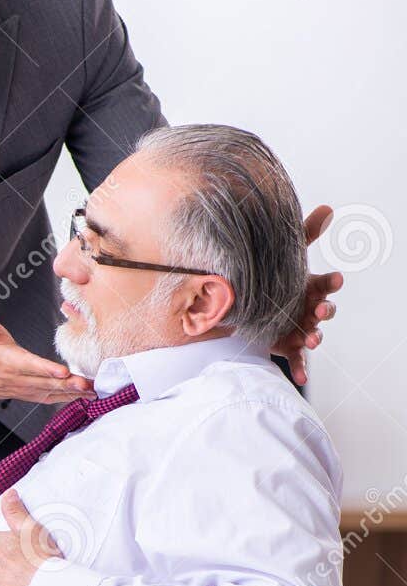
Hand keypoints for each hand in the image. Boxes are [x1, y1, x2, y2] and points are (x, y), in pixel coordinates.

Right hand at [0, 308, 94, 409]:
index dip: (46, 369)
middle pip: (46, 382)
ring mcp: (27, 389)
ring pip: (53, 391)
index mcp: (10, 362)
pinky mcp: (34, 394)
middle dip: (68, 384)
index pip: (30, 366)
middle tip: (87, 383)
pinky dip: (70, 398)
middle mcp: (20, 379)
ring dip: (73, 392)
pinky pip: (53, 398)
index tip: (63, 371)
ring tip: (93, 389)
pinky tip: (86, 395)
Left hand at [271, 205, 342, 385]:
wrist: (248, 303)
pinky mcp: (287, 345)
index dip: (331, 283)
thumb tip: (328, 207)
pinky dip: (301, 368)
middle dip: (324, 311)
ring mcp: (299, 327)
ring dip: (315, 336)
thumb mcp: (286, 255)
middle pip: (323, 310)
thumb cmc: (273, 277)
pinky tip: (300, 377)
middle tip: (319, 310)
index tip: (336, 279)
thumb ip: (305, 234)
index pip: (326, 285)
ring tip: (311, 338)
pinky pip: (297, 358)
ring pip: (313, 334)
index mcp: (310, 288)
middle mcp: (308, 308)